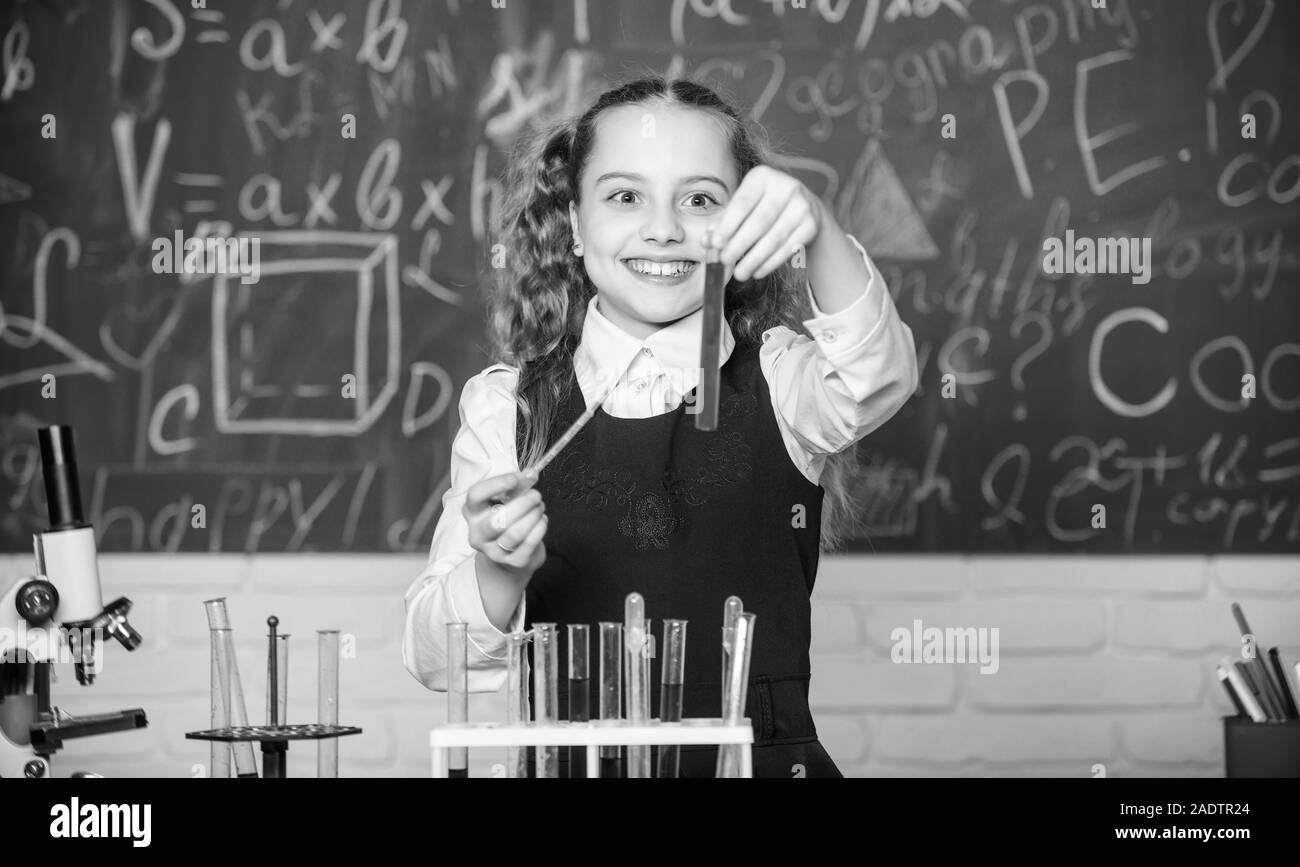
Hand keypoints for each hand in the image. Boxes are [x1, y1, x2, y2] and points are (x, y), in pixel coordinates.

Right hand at [464, 471, 547, 578]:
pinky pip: (528, 544)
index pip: (475, 495)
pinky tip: (542, 520)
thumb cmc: (507, 520)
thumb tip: (531, 473)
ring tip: (540, 507)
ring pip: (514, 533)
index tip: (515, 478)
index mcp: (472, 512)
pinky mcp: (512, 562)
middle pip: (497, 520)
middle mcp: (478, 533)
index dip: (496, 484)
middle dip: (522, 504)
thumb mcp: (505, 501)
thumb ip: (516, 486)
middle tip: (536, 495)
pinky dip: (540, 528)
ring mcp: (493, 551)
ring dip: (533, 516)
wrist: (509, 556)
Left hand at [706, 165, 824, 282]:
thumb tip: (706, 241)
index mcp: (762, 176)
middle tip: (725, 262)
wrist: (802, 209)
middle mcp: (786, 186)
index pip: (742, 203)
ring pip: (774, 238)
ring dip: (754, 259)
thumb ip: (723, 223)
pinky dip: (770, 263)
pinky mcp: (811, 225)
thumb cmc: (762, 208)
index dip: (727, 226)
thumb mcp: (742, 209)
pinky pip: (788, 248)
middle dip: (739, 245)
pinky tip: (757, 271)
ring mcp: (802, 205)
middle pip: (759, 222)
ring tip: (740, 273)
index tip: (715, 244)